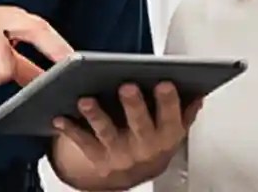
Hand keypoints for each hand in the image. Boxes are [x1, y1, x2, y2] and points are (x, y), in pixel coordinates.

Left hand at [53, 82, 201, 182]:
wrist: (133, 173)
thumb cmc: (152, 139)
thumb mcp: (173, 127)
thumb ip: (184, 110)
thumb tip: (196, 93)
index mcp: (167, 135)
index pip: (172, 117)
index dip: (169, 102)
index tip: (165, 83)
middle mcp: (145, 148)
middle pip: (141, 126)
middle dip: (134, 106)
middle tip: (127, 87)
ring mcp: (121, 155)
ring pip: (108, 134)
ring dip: (97, 116)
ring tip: (86, 100)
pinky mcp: (99, 160)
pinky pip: (83, 143)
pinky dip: (71, 129)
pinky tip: (60, 116)